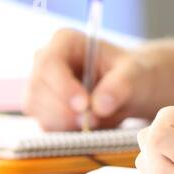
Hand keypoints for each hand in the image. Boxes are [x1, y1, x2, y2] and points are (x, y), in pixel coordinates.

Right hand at [26, 28, 163, 130]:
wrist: (131, 90)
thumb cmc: (132, 73)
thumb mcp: (135, 74)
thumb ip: (121, 85)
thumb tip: (100, 106)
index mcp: (65, 41)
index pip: (50, 63)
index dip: (62, 86)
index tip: (84, 105)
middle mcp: (46, 61)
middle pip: (38, 89)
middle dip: (64, 110)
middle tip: (94, 121)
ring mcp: (40, 86)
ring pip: (38, 110)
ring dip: (65, 123)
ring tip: (96, 123)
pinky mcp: (43, 109)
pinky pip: (45, 125)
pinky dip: (65, 131)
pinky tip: (88, 127)